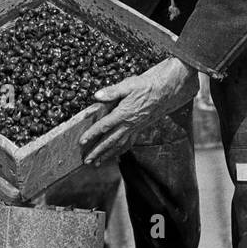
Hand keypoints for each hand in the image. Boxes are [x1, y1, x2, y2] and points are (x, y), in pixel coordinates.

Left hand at [79, 56, 199, 164]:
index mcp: (123, 113)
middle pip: (110, 141)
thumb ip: (112, 92)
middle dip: (97, 151)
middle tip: (86, 160)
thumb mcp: (128, 84)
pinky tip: (115, 154)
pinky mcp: (139, 129)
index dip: (92, 134)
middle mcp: (128, 124)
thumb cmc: (145, 86)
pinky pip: (128, 143)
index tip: (82, 142)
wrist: (164, 92)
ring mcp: (135, 128)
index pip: (104, 126)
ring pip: (119, 145)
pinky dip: (120, 150)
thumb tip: (96, 96)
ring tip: (96, 162)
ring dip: (107, 154)